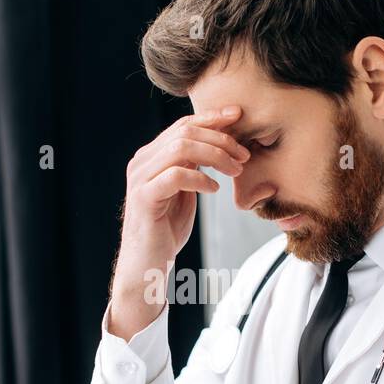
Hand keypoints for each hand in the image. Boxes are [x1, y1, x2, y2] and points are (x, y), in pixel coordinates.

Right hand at [108, 107, 249, 339]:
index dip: (212, 118)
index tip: (238, 117)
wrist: (146, 266)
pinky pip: (176, 175)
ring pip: (180, 148)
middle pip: (184, 132)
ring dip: (215, 156)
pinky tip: (214, 189)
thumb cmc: (166, 230)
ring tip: (235, 171)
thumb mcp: (184, 192)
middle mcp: (141, 162)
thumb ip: (192, 167)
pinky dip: (200, 178)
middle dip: (220, 139)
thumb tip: (216, 146)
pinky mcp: (143, 197)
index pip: (183, 125)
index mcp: (151, 156)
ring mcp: (140, 178)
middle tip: (244, 155)